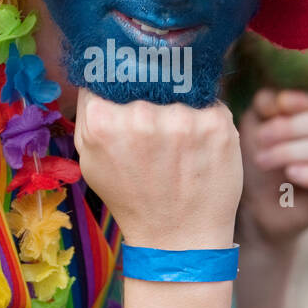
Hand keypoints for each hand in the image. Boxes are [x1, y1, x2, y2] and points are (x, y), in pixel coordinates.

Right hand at [74, 88, 241, 249]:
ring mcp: (183, 119)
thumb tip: (98, 68)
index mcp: (103, 122)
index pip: (111, 74)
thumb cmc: (133, 199)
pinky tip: (200, 148)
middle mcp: (143, 115)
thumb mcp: (91, 161)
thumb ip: (89, 113)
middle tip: (157, 135)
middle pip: (146, 80)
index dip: (120, 83)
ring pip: (179, 90)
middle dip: (151, 99)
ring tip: (179, 146)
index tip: (129, 97)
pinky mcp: (218, 124)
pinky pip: (209, 102)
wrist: (179, 239)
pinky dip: (205, 120)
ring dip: (180, 110)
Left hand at [238, 88, 307, 243]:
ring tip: (263, 161)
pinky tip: (290, 174)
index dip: (297, 100)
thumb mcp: (255, 125)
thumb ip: (266, 105)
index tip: (272, 108)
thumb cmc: (260, 158)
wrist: (260, 205)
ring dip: (288, 153)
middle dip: (287, 129)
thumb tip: (280, 97)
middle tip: (260, 140)